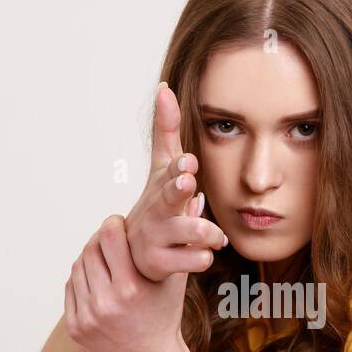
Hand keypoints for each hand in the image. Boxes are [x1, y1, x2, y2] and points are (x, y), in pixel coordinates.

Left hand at [65, 213, 193, 351]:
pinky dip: (81, 278)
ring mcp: (88, 317)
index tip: (118, 224)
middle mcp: (107, 303)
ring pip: (77, 268)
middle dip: (99, 239)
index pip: (109, 238)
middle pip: (90, 250)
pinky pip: (71, 288)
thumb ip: (184, 239)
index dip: (112, 225)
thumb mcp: (176, 280)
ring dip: (88, 257)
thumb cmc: (166, 316)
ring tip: (103, 256)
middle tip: (109, 237)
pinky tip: (96, 277)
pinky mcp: (76, 328)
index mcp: (132, 289)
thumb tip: (198, 198)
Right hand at [124, 82, 226, 281]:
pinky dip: (201, 258)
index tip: (188, 162)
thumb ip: (165, 131)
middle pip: (168, 198)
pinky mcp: (161, 263)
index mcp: (161, 185)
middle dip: (177, 190)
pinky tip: (204, 255)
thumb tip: (164, 88)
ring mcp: (157, 237)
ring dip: (205, 232)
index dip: (178, 167)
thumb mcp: (160, 168)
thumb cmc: (157, 204)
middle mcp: (157, 209)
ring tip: (216, 236)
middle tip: (187, 183)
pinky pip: (191, 261)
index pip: (169, 171)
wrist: (135, 254)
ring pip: (187, 233)